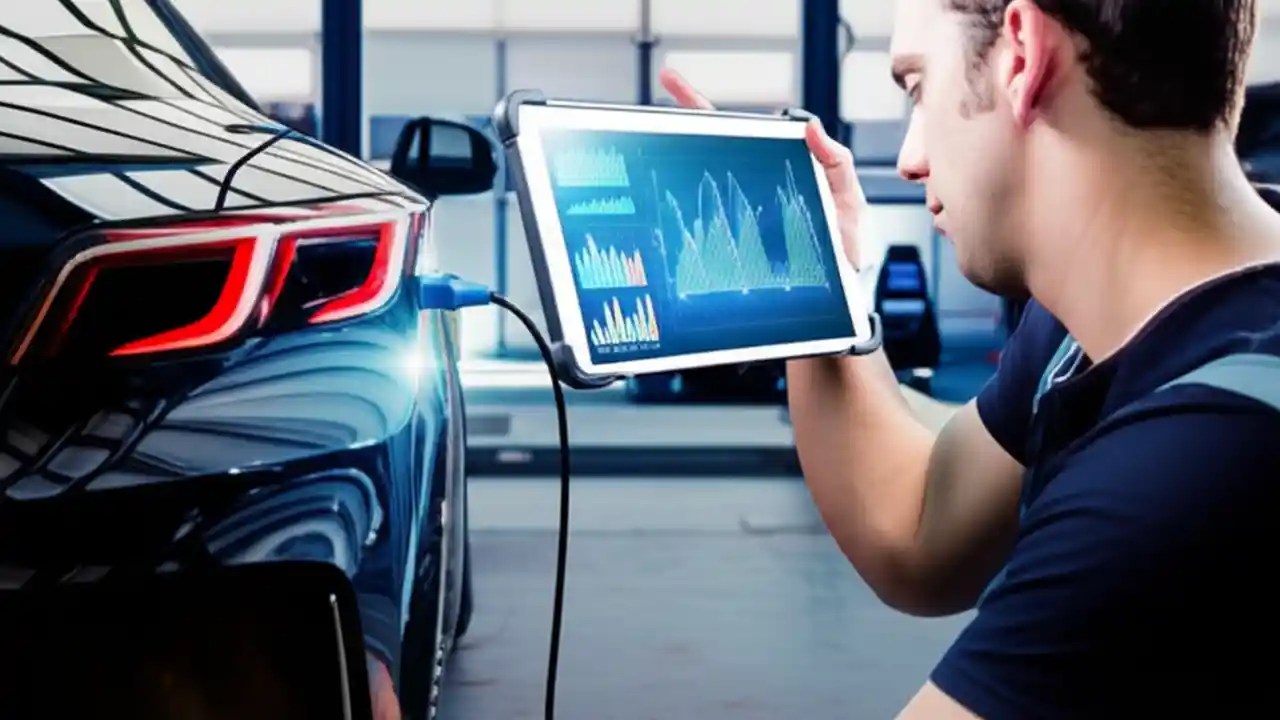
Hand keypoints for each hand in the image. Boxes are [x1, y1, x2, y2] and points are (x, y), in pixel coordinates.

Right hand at [657, 68, 869, 273]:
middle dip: (674, 130)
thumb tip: (811, 126)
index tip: (674, 85)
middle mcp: (745, 194)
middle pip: (702, 157)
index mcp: (769, 174)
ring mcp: (731, 223)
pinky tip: (661, 209)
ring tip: (651, 149)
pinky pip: (698, 235)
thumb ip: (835, 162)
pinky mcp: (726, 255)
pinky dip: (677, 224)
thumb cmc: (845, 250)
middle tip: (654, 103)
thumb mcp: (847, 200)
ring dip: (671, 174)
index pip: (732, 136)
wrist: (841, 299)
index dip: (703, 110)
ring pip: (694, 193)